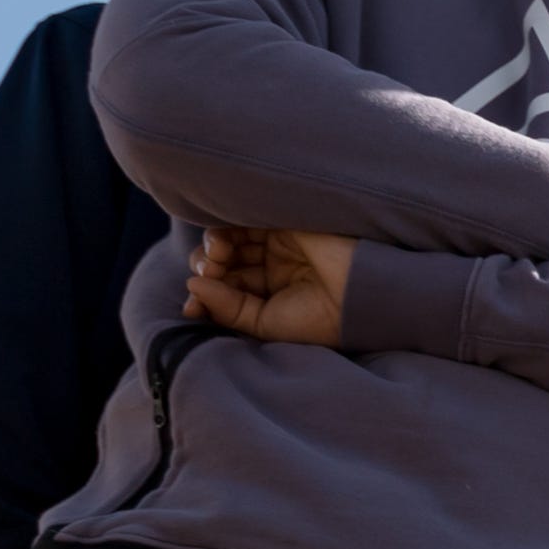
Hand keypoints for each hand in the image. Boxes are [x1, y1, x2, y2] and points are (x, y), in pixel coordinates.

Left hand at [183, 225, 357, 345]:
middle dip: (208, 273)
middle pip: (224, 267)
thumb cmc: (318, 319)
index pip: (228, 295)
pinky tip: (221, 246)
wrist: (358, 292)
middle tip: (208, 278)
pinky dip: (223, 232)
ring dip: (212, 253)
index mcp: (273, 299)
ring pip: (229, 244)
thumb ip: (226, 309)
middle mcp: (273, 271)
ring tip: (216, 262)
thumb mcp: (265, 325)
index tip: (190, 310)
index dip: (204, 300)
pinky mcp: (281, 225)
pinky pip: (242, 222)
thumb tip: (190, 287)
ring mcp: (277, 247)